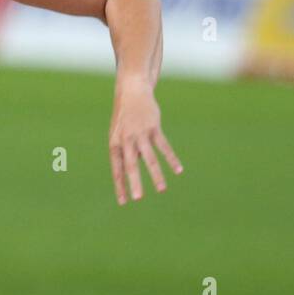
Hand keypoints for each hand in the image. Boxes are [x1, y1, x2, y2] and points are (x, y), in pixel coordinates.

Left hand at [109, 76, 182, 203]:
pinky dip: (171, 159)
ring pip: (149, 158)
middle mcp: (126, 141)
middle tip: (138, 199)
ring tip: (162, 190)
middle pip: (131, 165)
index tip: (123, 202)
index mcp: (115, 145)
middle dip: (135, 182)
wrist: (131, 92)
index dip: (120, 186)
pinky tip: (178, 170)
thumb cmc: (123, 118)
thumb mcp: (118, 135)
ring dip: (156, 175)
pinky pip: (163, 146)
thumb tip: (132, 172)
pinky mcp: (153, 128)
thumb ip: (125, 153)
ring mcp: (140, 134)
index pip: (117, 169)